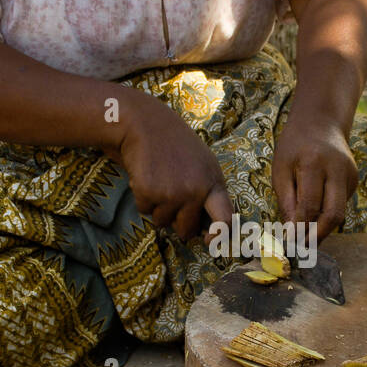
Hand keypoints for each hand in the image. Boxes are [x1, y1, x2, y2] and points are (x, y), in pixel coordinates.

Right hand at [103, 88, 231, 240]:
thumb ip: (207, 191)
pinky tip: (145, 177)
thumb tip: (206, 230)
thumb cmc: (175, 145)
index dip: (218, 236)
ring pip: (162, 222)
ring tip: (158, 181)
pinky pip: (144, 211)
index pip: (224, 218)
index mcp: (213, 182)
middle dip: (177, 225)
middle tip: (170, 204)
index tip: (208, 242)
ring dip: (157, 208)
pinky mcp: (149, 192)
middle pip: (187, 229)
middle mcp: (196, 191)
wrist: (145, 124)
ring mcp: (172, 193)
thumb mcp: (202, 164)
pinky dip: (142, 198)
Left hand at [271, 115, 357, 241]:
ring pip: (339, 213)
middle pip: (333, 214)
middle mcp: (338, 169)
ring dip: (323, 230)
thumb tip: (291, 232)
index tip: (291, 246)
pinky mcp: (355, 180)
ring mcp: (350, 175)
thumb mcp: (281, 168)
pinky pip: (341, 204)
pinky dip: (327, 215)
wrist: (321, 124)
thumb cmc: (294, 147)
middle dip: (318, 237)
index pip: (310, 205)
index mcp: (314, 163)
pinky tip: (315, 219)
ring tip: (307, 242)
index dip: (301, 229)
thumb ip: (287, 200)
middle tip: (304, 252)